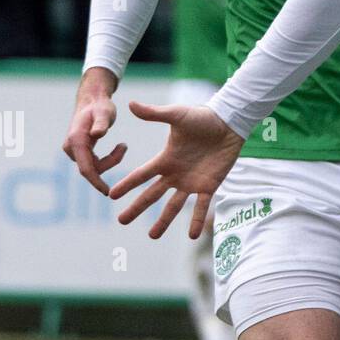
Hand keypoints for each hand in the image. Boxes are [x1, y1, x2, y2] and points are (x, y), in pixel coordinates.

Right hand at [62, 67, 124, 195]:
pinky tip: (119, 148)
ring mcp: (74, 150)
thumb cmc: (100, 106)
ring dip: (109, 161)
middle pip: (90, 168)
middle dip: (108, 164)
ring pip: (92, 166)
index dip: (96, 181)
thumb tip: (97, 135)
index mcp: (76, 141)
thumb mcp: (105, 112)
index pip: (85, 168)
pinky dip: (106, 159)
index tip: (107, 192)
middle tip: (124, 147)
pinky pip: (93, 162)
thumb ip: (102, 123)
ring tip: (123, 145)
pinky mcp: (80, 150)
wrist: (92, 100)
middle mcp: (71, 148)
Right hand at [108, 102, 244, 238]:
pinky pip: (202, 206)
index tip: (111, 195)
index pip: (141, 175)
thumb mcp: (177, 115)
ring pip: (174, 206)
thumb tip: (130, 103)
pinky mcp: (209, 185)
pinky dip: (196, 220)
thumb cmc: (202, 117)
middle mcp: (175, 174)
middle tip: (121, 221)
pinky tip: (191, 236)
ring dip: (163, 221)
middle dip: (137, 208)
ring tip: (152, 236)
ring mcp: (191, 181)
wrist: (228, 122)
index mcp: (165, 159)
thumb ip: (155, 113)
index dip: (127, 185)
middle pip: (152, 195)